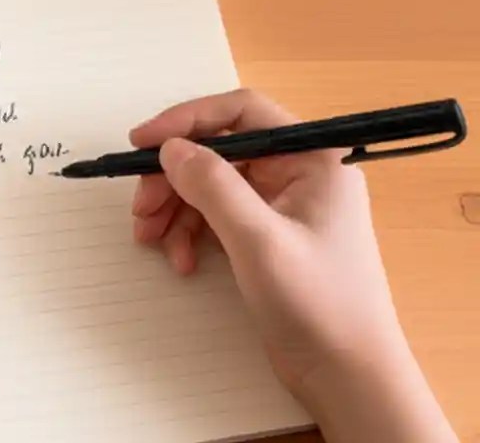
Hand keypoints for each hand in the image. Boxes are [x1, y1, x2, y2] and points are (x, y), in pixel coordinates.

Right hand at [131, 89, 454, 441]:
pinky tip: (181, 260)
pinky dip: (191, 232)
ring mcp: (283, 205)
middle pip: (218, 152)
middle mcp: (300, 173)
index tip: (141, 142)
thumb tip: (170, 149)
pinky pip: (217, 216)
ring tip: (151, 241)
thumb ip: (213, 185)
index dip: (187, 120)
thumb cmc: (318, 304)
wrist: (347, 374)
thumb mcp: (258, 240)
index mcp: (313, 159)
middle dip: (173, 178)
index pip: (242, 112)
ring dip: (175, 208)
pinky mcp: (268, 236)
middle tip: (141, 209)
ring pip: (211, 185)